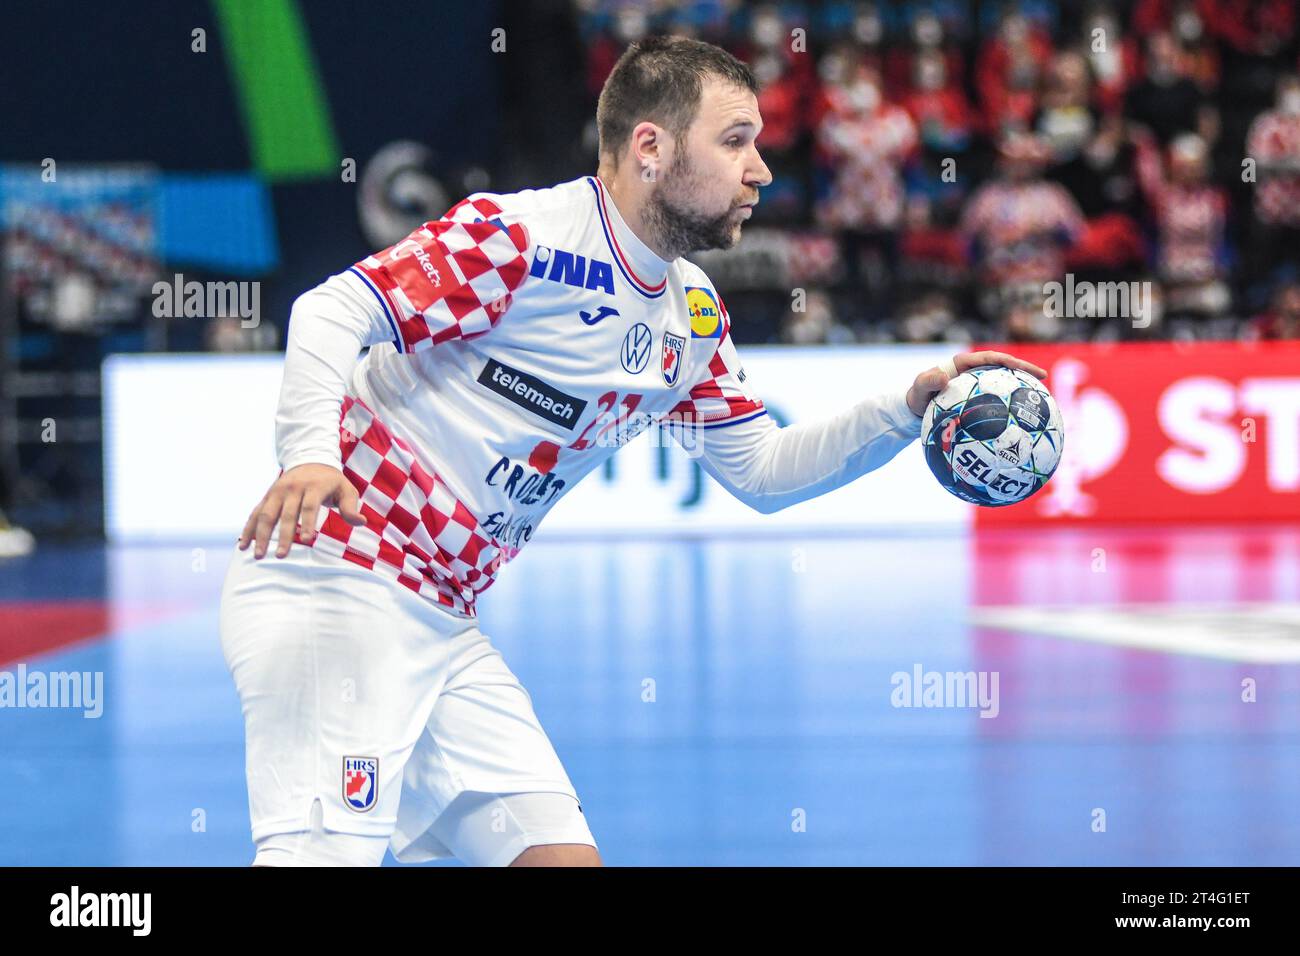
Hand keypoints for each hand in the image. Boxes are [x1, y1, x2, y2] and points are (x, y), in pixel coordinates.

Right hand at [237, 463, 365, 558]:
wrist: (309, 459)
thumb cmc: (331, 480)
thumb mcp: (346, 489)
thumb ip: (351, 507)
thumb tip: (361, 522)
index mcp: (314, 486)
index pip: (310, 506)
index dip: (309, 523)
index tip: (308, 541)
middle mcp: (292, 488)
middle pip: (286, 513)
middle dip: (284, 535)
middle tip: (282, 556)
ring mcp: (277, 492)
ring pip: (266, 514)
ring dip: (261, 535)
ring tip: (259, 555)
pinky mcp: (267, 497)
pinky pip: (255, 513)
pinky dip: (248, 529)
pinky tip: (243, 545)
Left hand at [905, 350, 1047, 417]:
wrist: (913, 411)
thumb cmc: (916, 398)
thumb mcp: (919, 389)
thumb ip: (927, 382)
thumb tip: (943, 377)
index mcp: (964, 363)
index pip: (993, 358)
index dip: (1012, 362)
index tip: (1027, 369)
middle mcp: (973, 371)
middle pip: (1004, 368)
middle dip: (1024, 371)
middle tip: (1043, 378)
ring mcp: (976, 385)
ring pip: (1003, 384)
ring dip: (1020, 388)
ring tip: (1040, 397)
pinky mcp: (977, 398)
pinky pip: (996, 401)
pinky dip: (1008, 406)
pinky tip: (1021, 420)